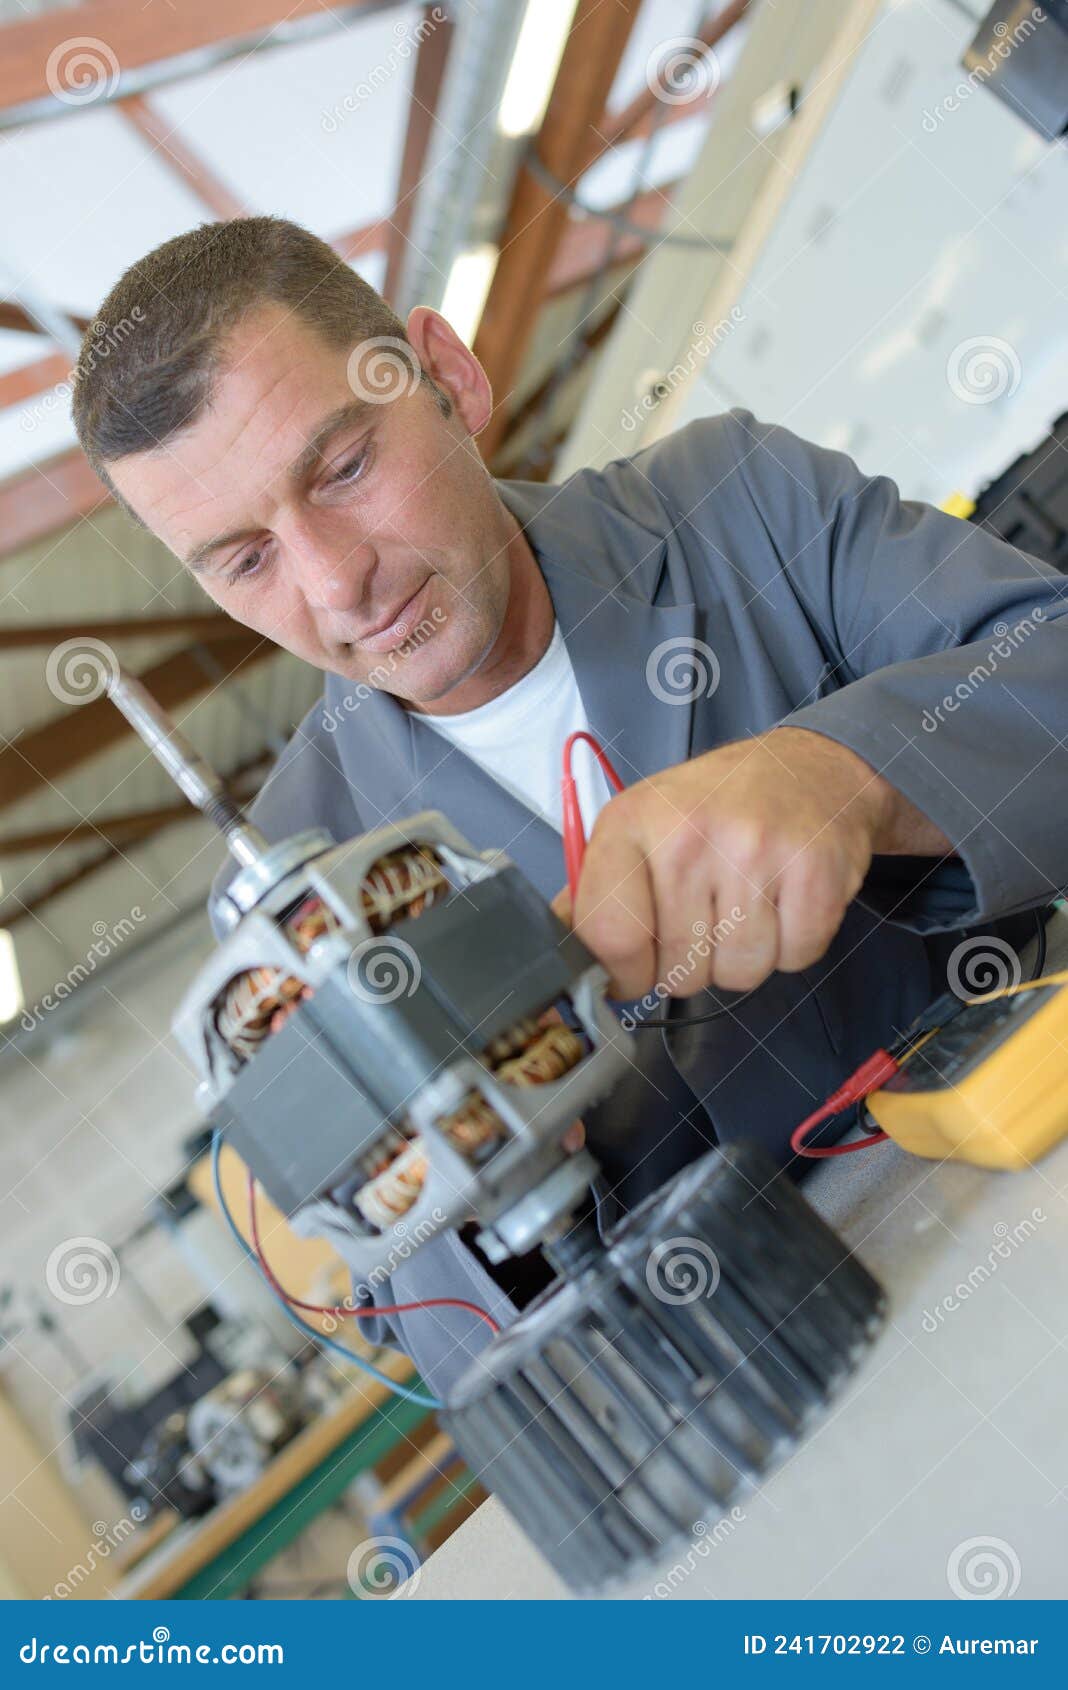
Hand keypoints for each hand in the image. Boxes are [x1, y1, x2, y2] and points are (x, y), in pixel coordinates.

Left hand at [555, 727, 950, 999]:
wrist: (810, 767)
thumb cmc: (717, 805)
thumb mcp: (641, 825)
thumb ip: (597, 889)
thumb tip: (559, 945)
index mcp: (631, 823)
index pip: (608, 936)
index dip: (623, 973)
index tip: (636, 970)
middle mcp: (689, 835)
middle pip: (678, 969)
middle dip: (692, 962)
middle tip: (709, 913)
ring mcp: (756, 853)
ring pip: (738, 973)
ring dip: (744, 955)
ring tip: (748, 903)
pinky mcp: (816, 873)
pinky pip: (793, 959)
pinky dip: (792, 945)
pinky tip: (785, 901)